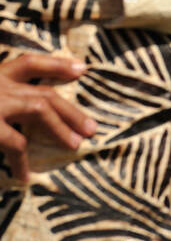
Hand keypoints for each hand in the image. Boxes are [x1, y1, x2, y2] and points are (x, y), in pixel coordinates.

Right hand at [0, 54, 96, 184]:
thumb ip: (0, 97)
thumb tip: (24, 111)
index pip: (30, 63)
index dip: (56, 65)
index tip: (82, 69)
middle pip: (43, 92)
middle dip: (70, 110)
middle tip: (92, 128)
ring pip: (39, 108)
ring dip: (61, 127)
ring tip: (76, 145)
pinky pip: (15, 143)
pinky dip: (22, 161)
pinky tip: (25, 177)